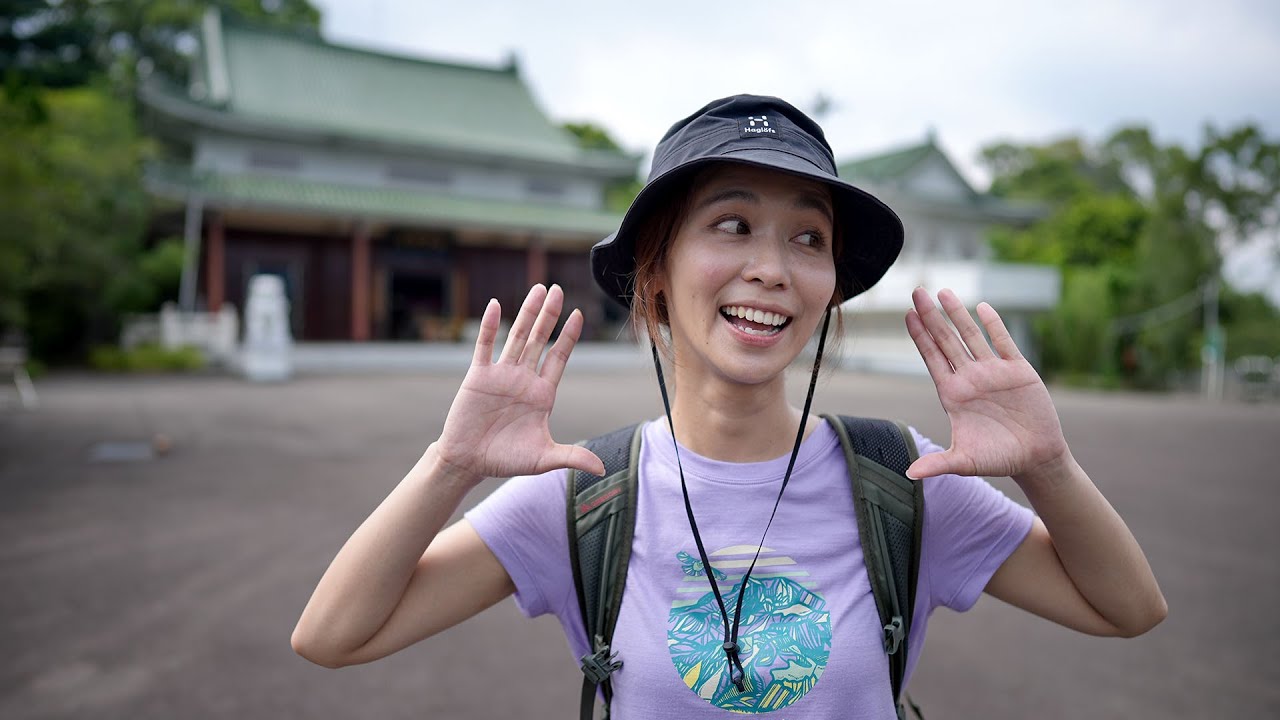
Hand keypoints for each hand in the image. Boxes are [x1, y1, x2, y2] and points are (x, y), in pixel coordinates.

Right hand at [432, 284, 604, 482]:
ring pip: (516, 337)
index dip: (568, 336)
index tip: (578, 314)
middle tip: (558, 289)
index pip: (559, 357)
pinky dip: (490, 326)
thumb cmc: (506, 459)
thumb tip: (601, 469)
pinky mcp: (479, 376)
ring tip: (537, 290)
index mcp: (542, 393)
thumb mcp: (544, 458)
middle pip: (539, 339)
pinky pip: (485, 347)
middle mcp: (523, 378)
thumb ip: (572, 457)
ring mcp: (501, 375)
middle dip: (549, 315)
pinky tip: (496, 306)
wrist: (469, 462)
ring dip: (527, 314)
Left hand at [903, 288, 1069, 484]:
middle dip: (931, 316)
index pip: (932, 358)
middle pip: (946, 340)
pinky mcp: (1018, 371)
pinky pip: (1004, 342)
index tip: (907, 315)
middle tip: (917, 291)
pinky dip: (994, 325)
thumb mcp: (966, 462)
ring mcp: (993, 372)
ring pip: (972, 336)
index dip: (920, 336)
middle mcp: (970, 378)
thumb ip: (938, 464)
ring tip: (943, 291)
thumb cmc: (998, 459)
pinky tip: (982, 307)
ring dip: (958, 314)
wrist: (1035, 457)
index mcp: (953, 394)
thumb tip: (910, 474)